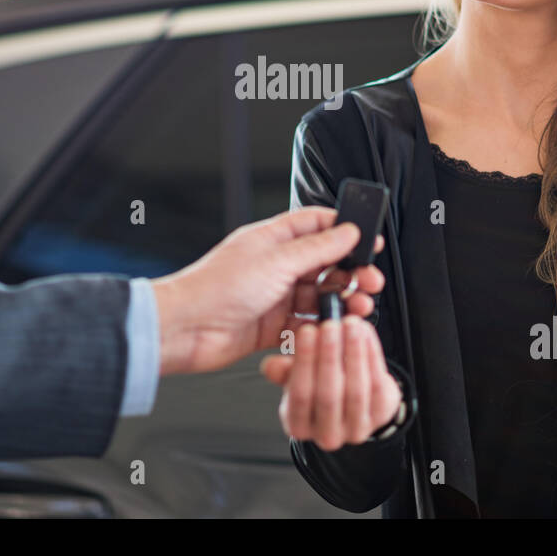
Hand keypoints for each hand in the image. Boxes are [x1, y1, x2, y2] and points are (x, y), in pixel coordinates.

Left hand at [150, 207, 383, 375]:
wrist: (185, 329)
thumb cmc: (217, 288)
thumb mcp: (277, 261)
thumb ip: (317, 249)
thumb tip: (348, 232)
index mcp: (273, 239)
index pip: (316, 225)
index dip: (345, 230)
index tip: (370, 240)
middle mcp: (275, 265)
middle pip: (324, 263)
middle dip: (350, 272)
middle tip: (371, 281)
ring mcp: (274, 296)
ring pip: (318, 296)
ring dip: (341, 301)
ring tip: (358, 308)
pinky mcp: (271, 326)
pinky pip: (305, 324)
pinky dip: (321, 327)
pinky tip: (332, 329)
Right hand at [259, 315, 402, 450]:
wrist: (357, 399)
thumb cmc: (321, 386)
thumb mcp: (296, 378)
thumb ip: (285, 371)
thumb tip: (271, 365)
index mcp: (298, 426)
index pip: (300, 395)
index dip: (304, 361)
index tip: (307, 331)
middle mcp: (327, 434)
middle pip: (328, 394)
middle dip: (329, 355)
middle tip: (330, 325)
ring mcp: (356, 429)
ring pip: (356, 389)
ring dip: (353, 352)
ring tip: (351, 324)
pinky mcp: (380, 417)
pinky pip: (378, 384)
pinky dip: (372, 355)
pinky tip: (366, 333)